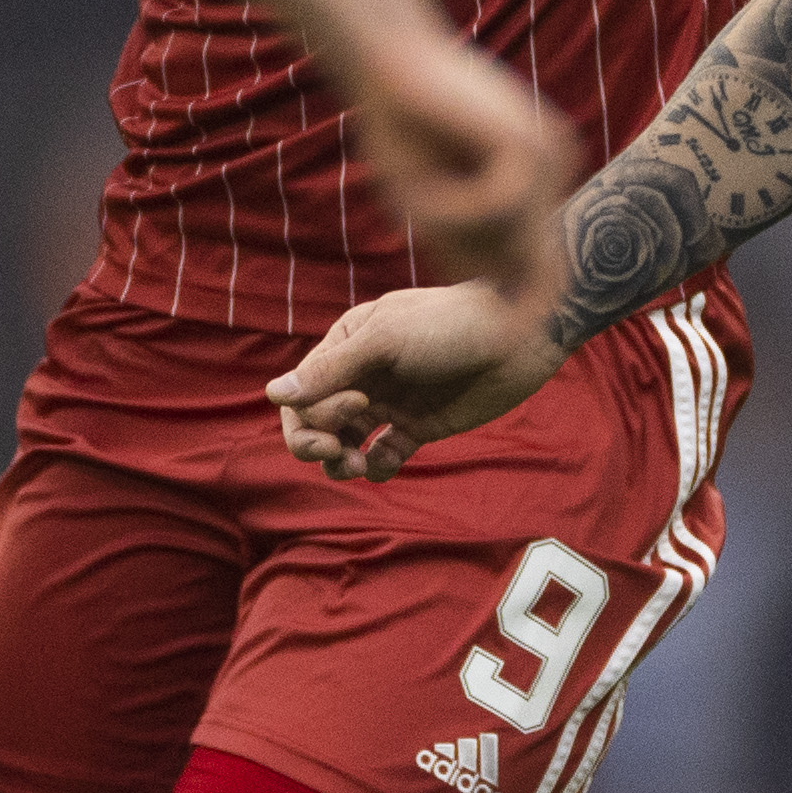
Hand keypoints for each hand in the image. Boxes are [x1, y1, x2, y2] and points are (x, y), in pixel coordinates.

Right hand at [272, 279, 564, 480]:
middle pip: (315, 422)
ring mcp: (389, 403)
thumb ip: (331, 371)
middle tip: (339, 454)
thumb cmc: (450, 325)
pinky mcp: (417, 427)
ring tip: (358, 466)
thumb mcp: (386, 340)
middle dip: (318, 442)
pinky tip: (386, 463)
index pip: (301, 392)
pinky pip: (382, 457)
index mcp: (346, 345)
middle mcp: (361, 375)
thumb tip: (273, 394)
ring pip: (343, 445)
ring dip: (341, 462)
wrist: (518, 336)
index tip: (355, 408)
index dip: (312, 413)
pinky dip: (378, 467)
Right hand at [341, 16, 575, 331]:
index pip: (552, 269)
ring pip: (511, 241)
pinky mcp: (531, 144)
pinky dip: (454, 207)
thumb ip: (472, 253)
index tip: (500, 347)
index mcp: (540, 181)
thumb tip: (504, 317)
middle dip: (491, 281)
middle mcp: (555, 168)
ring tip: (415, 195)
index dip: (531, 313)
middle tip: (448, 265)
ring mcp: (550, 156)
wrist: (387, 62)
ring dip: (453, 233)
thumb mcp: (436, 210)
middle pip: (540, 265)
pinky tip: (427, 177)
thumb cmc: (403, 132)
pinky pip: (496, 210)